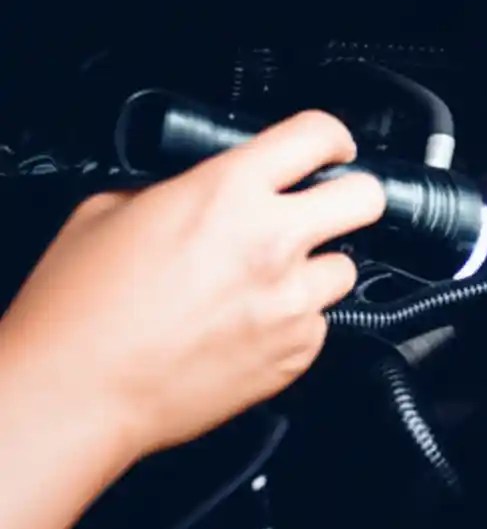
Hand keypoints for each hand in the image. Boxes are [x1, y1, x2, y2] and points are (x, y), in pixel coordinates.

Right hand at [0, 111, 384, 457]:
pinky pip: (320, 322)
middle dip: (350, 198)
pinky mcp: (297, 352)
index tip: (330, 149)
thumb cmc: (81, 308)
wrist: (79, 392)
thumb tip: (209, 190)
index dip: (330, 138)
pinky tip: (251, 325)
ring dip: (317, 269)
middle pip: (366, 198)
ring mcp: (291, 300)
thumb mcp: (112, 210)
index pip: (318, 135)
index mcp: (227, 191)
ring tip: (268, 283)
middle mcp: (272, 241)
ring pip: (347, 268)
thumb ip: (179, 189)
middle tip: (326, 209)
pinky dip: (296, 321)